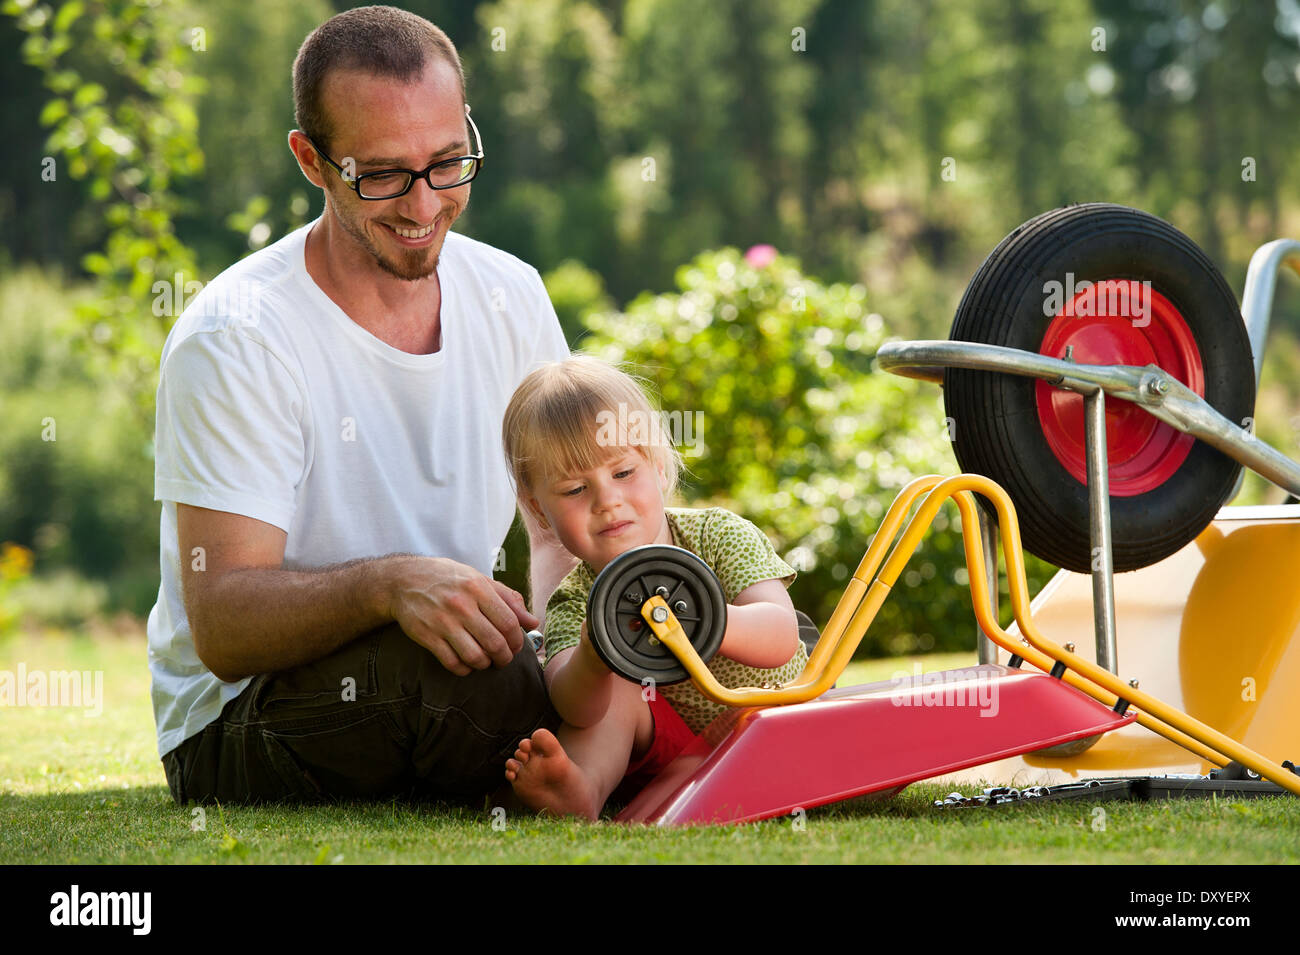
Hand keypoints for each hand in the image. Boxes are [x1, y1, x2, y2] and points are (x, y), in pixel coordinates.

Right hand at [386, 557, 536, 674]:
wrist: (404, 580)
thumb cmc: (448, 579)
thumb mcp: (480, 580)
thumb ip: (509, 599)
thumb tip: (533, 622)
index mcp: (478, 588)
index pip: (509, 623)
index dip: (518, 641)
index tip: (516, 646)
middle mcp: (461, 605)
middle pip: (495, 643)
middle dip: (505, 657)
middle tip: (504, 659)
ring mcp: (442, 622)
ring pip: (475, 657)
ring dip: (485, 665)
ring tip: (486, 661)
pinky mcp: (427, 636)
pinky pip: (452, 663)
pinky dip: (464, 669)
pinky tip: (466, 664)